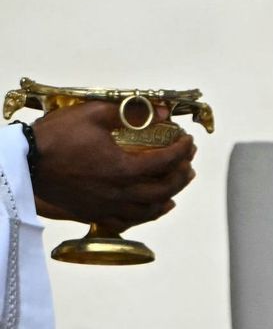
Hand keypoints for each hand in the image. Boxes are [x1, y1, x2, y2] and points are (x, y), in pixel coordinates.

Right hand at [28, 102, 196, 233]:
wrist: (24, 162)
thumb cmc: (56, 137)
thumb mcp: (95, 114)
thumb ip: (132, 112)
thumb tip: (162, 111)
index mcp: (122, 169)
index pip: (165, 162)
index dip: (182, 150)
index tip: (188, 140)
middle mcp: (117, 193)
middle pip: (163, 190)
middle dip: (181, 174)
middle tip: (188, 160)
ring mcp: (104, 207)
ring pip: (148, 210)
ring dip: (169, 196)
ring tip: (179, 182)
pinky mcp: (90, 214)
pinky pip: (126, 221)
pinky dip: (146, 215)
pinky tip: (155, 208)